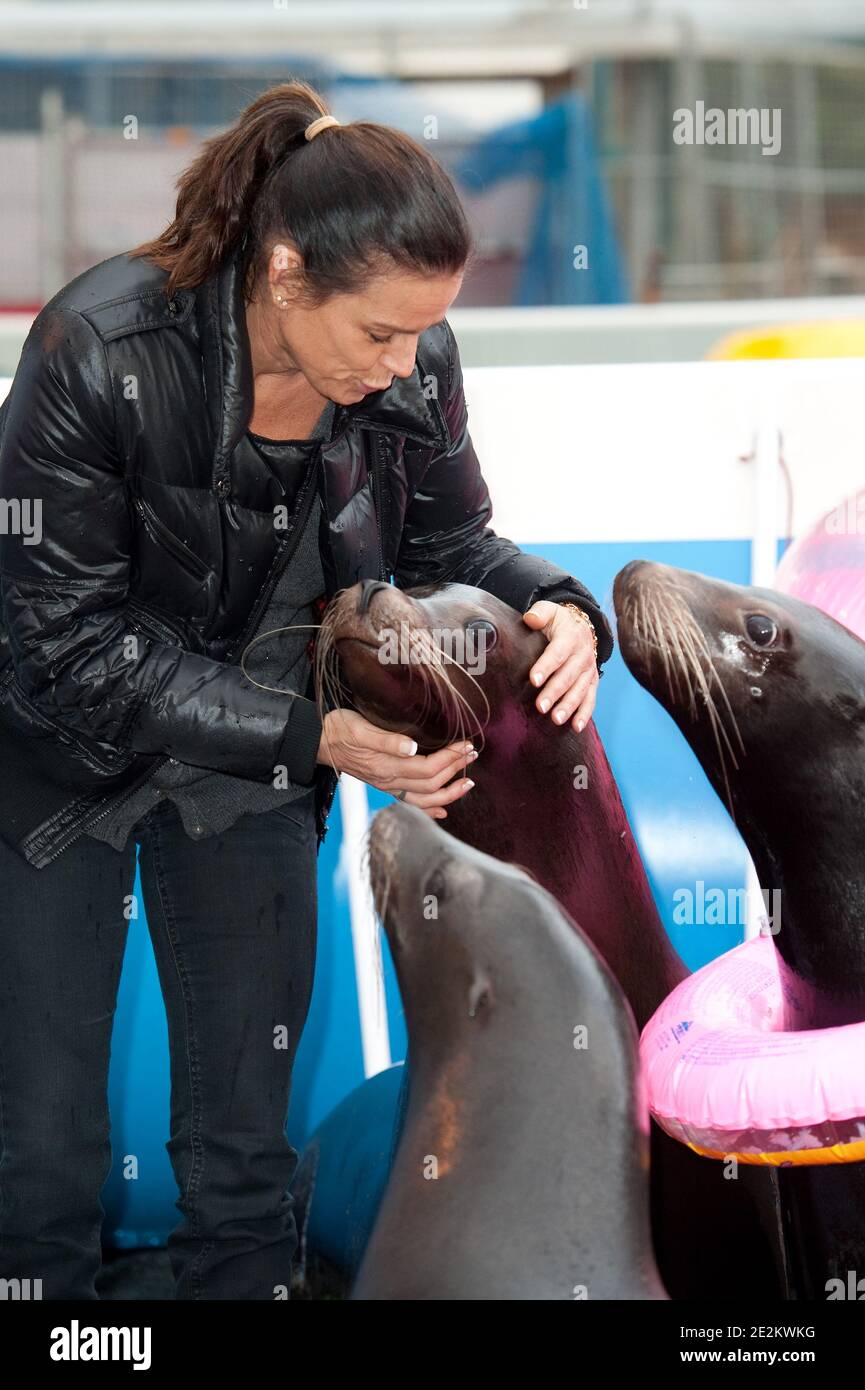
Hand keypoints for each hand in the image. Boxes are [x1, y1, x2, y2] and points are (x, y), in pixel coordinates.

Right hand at [316, 708, 476, 818]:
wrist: (316, 741)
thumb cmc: (338, 729)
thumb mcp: (360, 728)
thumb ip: (387, 740)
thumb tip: (413, 747)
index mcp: (386, 766)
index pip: (428, 767)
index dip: (450, 758)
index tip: (467, 745)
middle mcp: (388, 780)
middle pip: (431, 783)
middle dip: (455, 770)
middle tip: (473, 755)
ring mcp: (386, 785)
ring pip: (425, 798)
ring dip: (449, 792)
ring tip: (467, 783)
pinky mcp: (383, 784)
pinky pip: (411, 802)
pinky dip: (429, 808)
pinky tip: (442, 810)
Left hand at [522, 601, 598, 733]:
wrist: (582, 628)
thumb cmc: (559, 622)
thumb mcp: (550, 611)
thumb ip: (540, 613)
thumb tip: (531, 618)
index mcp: (570, 637)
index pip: (557, 653)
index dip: (546, 666)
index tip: (533, 680)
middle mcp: (583, 655)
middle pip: (568, 676)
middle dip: (554, 692)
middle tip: (540, 707)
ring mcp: (589, 670)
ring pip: (580, 690)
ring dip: (569, 706)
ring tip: (556, 719)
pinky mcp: (593, 682)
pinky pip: (591, 699)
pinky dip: (585, 713)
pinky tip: (576, 727)